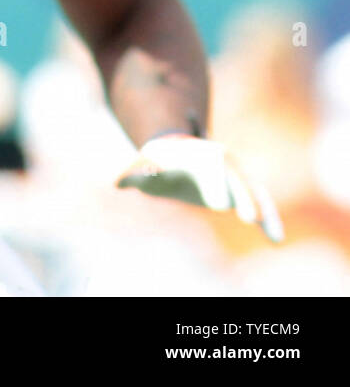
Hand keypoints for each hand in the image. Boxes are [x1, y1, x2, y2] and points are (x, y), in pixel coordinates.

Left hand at [116, 134, 282, 242]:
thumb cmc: (156, 159)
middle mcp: (222, 160)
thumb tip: (117, 182)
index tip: (220, 204)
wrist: (173, 152)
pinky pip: (258, 203)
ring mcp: (233, 175)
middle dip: (244, 196)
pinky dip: (268, 219)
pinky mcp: (240, 192)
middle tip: (249, 218)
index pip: (213, 164)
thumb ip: (132, 173)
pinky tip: (276, 240)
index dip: (218, 182)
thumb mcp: (142, 164)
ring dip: (264, 210)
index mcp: (200, 152)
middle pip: (237, 177)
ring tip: (274, 235)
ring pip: (254, 191)